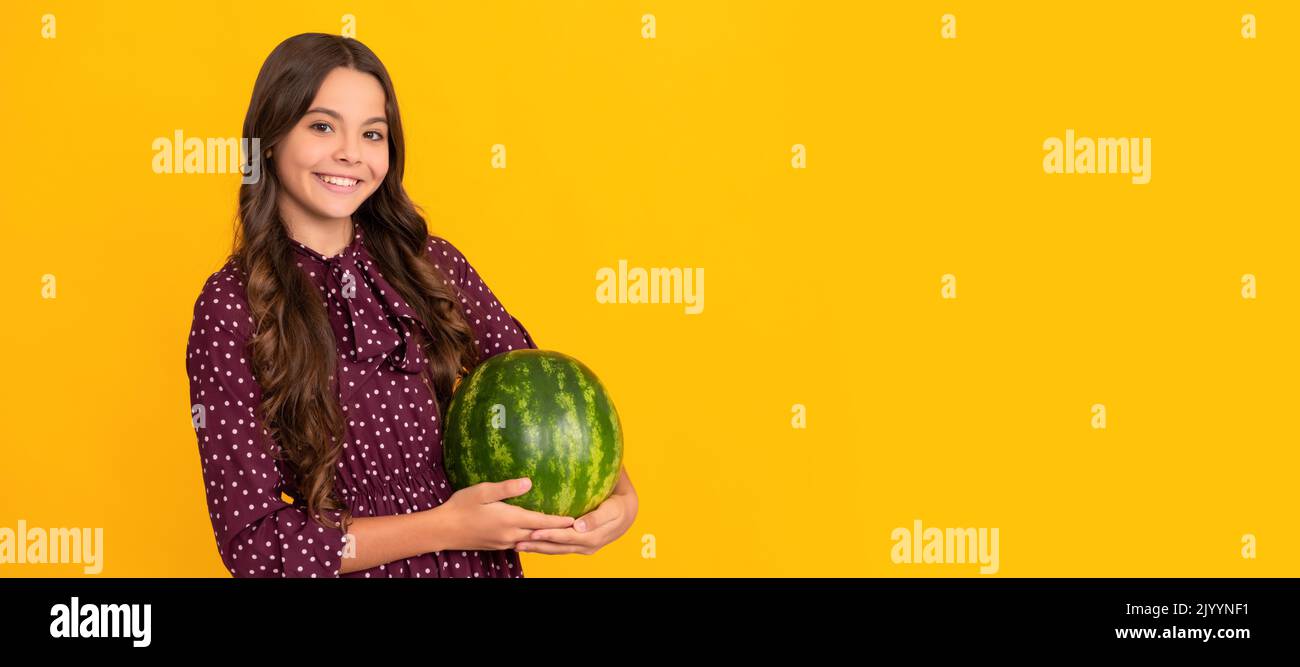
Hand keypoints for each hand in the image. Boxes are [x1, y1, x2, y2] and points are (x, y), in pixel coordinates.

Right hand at [436, 477, 574, 551]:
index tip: (576, 520)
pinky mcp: (498, 545)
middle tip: (576, 527)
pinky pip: (522, 543)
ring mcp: (505, 542)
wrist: (442, 530)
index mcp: (509, 520)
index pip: (542, 522)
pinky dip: (534, 538)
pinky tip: (537, 533)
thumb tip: (528, 482)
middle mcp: (510, 534)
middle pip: (541, 534)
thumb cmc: (461, 506)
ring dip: (547, 537)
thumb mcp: (482, 491)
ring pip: (532, 541)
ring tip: (561, 532)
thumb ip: (506, 488)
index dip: (560, 521)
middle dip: (558, 532)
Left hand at [515, 467, 638, 554]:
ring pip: (556, 550)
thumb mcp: (612, 510)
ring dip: (537, 548)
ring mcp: (582, 547)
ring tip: (518, 545)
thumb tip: (579, 527)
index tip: (533, 532)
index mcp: (592, 538)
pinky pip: (559, 547)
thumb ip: (596, 518)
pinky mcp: (579, 544)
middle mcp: (586, 546)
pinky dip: (544, 545)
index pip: (566, 538)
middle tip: (517, 542)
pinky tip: (532, 541)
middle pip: (557, 548)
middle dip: (537, 546)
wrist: (628, 513)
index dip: (549, 536)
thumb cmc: (619, 506)